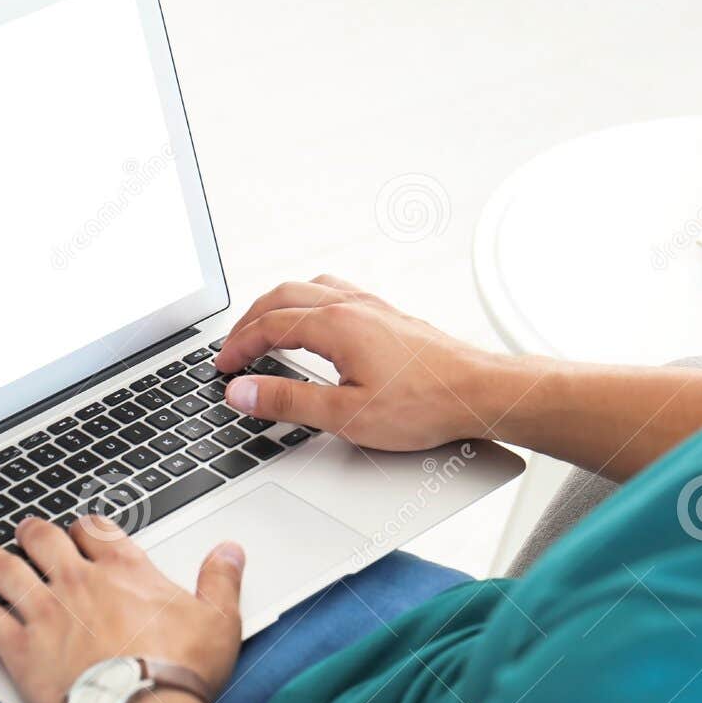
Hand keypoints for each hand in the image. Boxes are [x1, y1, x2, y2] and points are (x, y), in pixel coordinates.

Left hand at [0, 517, 244, 702]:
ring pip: (8, 570)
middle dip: (34, 531)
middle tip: (26, 528)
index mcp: (124, 571)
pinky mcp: (19, 648)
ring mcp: (45, 612)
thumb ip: (221, 580)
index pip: (97, 531)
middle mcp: (78, 583)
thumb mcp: (220, 620)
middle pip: (45, 541)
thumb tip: (230, 551)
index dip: (86, 526)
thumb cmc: (179, 670)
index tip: (81, 528)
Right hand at [213, 275, 508, 450]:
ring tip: (263, 328)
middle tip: (232, 347)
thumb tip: (243, 391)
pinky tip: (315, 321)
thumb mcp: (345, 414)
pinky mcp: (389, 316)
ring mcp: (373, 307)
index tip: (223, 367)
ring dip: (278, 305)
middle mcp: (353, 306)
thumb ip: (288, 401)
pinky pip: (335, 292)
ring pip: (309, 288)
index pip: (268, 326)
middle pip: (283, 297)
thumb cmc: (425, 404)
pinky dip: (308, 302)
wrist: (479, 393)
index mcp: (336, 325)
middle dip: (249, 321)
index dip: (238, 346)